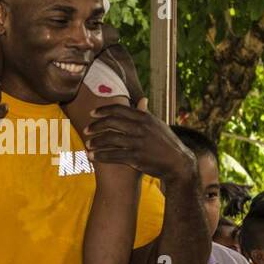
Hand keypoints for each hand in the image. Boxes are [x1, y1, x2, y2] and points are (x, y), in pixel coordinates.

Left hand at [82, 99, 196, 182]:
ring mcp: (138, 142)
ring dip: (96, 142)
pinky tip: (92, 157)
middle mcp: (141, 128)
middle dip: (96, 126)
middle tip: (86, 130)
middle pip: (111, 122)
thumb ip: (145, 113)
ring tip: (88, 145)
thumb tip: (142, 99)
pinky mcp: (136, 157)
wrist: (178, 163)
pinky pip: (113, 155)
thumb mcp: (158, 124)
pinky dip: (100, 155)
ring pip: (110, 139)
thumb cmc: (166, 143)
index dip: (103, 110)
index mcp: (144, 117)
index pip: (119, 109)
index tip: (92, 114)